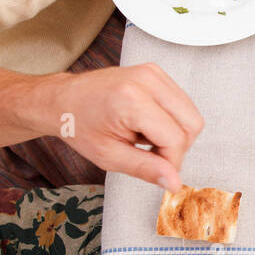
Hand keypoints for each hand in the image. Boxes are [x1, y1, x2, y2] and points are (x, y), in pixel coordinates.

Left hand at [41, 63, 203, 189]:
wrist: (63, 100)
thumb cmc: (79, 125)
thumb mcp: (109, 156)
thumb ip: (146, 169)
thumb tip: (173, 182)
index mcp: (131, 100)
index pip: (176, 138)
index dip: (171, 162)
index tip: (157, 170)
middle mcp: (146, 80)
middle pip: (192, 123)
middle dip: (176, 146)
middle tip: (149, 153)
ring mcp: (152, 73)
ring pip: (190, 113)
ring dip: (174, 132)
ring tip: (145, 137)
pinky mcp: (155, 72)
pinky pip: (181, 103)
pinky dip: (170, 119)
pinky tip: (147, 124)